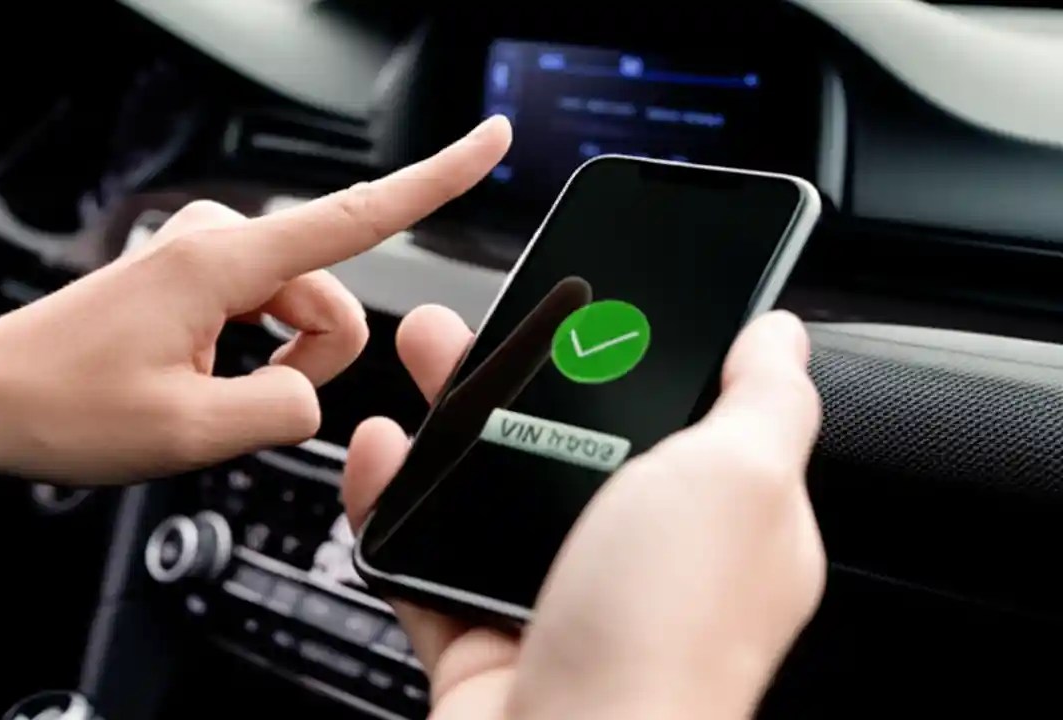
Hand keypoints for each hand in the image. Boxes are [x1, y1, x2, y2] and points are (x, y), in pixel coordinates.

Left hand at [0, 116, 510, 482]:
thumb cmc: (62, 406)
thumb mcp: (188, 434)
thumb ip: (282, 410)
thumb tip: (312, 394)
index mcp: (222, 262)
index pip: (359, 217)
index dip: (436, 179)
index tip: (489, 141)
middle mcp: (216, 243)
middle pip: (331, 299)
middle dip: (310, 361)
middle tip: (238, 403)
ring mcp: (202, 256)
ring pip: (300, 312)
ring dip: (278, 364)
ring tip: (207, 394)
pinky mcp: (190, 275)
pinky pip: (265, 311)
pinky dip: (255, 353)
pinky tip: (200, 376)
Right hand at [342, 307, 824, 718]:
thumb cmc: (663, 639)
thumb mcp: (742, 483)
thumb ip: (767, 401)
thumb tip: (781, 336)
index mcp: (724, 523)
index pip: (692, 416)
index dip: (646, 353)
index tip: (598, 299)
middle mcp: (642, 563)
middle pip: (577, 440)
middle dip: (524, 371)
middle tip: (481, 321)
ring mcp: (560, 599)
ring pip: (497, 490)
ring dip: (452, 421)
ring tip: (416, 363)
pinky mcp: (485, 634)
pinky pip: (430, 557)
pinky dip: (397, 505)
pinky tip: (381, 458)